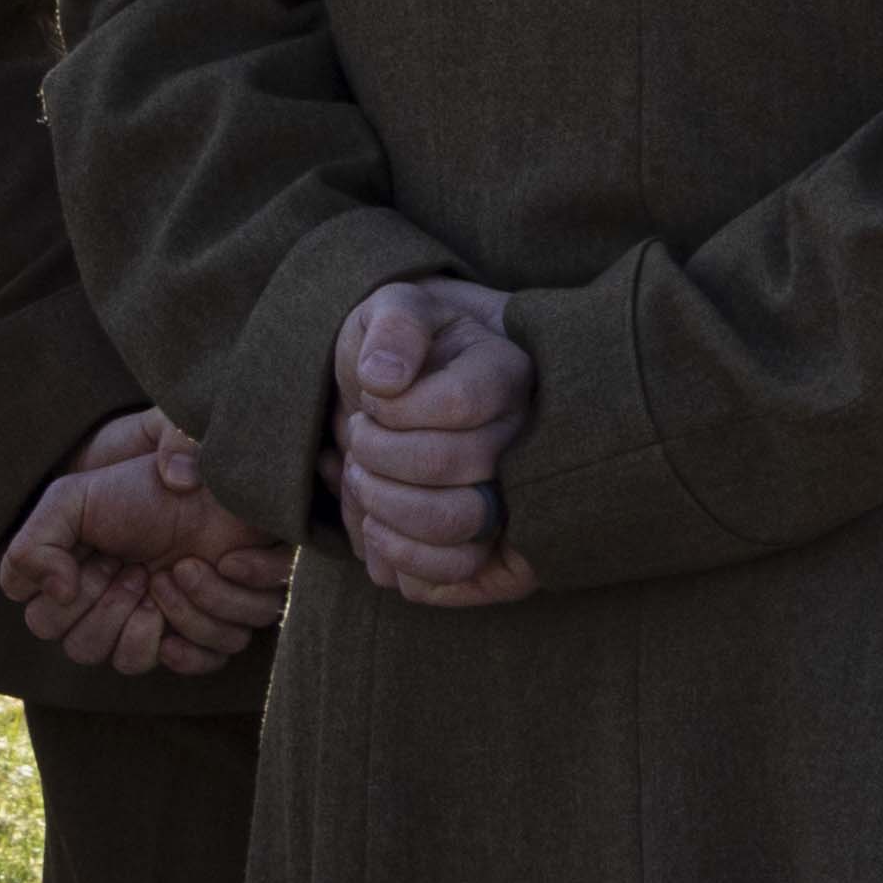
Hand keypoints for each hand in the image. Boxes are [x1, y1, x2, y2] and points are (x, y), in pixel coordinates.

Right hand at [5, 405, 291, 680]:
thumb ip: (33, 546)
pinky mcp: (204, 634)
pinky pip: (196, 663)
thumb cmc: (143, 491)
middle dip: (112, 604)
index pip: (43, 622)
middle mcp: (106, 614)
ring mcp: (154, 627)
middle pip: (82, 650)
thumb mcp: (71, 500)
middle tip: (137, 567)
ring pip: (130, 663)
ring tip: (179, 570)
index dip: (72, 593)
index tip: (103, 554)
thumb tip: (58, 593)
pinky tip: (199, 593)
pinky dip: (201, 626)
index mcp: (70, 586)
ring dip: (157, 611)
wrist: (215, 489)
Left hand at [326, 276, 536, 610]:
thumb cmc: (403, 345)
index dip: (394, 411)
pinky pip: (461, 574)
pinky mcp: (496, 546)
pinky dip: (403, 564)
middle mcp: (526, 439)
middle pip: (458, 467)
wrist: (414, 389)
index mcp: (510, 373)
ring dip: (386, 513)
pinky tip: (376, 532)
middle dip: (378, 460)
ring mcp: (515, 495)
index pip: (459, 404)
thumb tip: (383, 378)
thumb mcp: (391, 308)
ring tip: (361, 486)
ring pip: (461, 528)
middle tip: (356, 442)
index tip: (370, 398)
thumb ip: (394, 326)